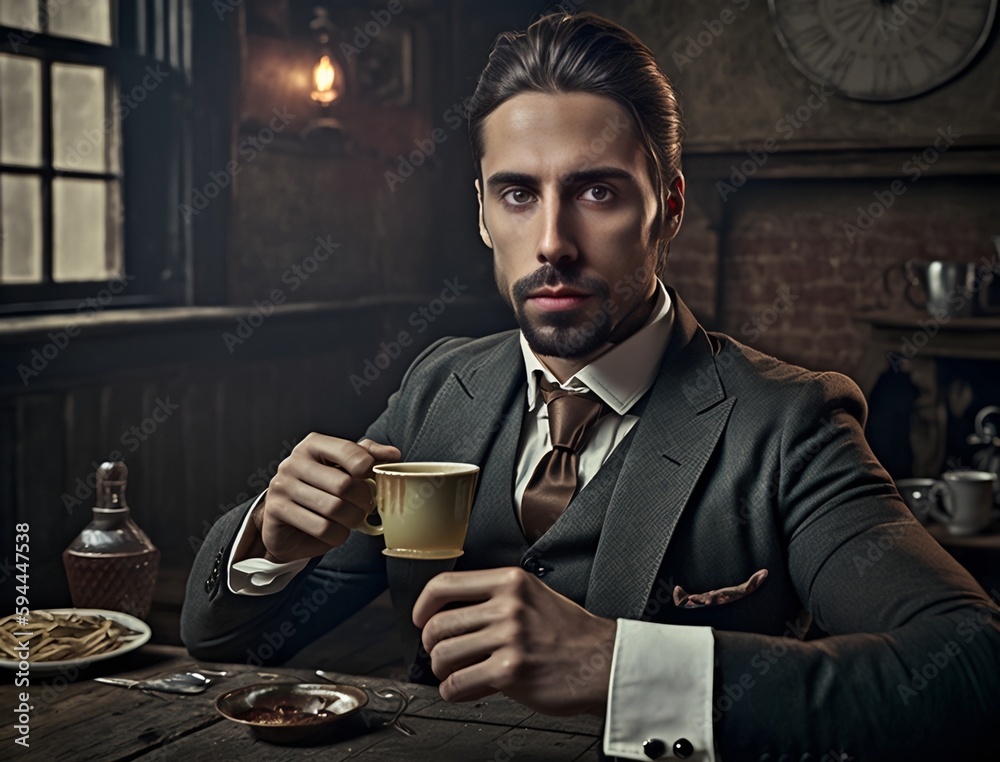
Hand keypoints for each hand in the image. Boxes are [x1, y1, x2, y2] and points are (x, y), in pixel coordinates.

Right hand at [247, 433, 400, 563]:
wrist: (287, 519)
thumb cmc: (322, 489)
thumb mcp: (343, 469)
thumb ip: (367, 457)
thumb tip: (394, 454)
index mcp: (313, 445)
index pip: (350, 451)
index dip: (369, 468)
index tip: (371, 480)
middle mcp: (294, 461)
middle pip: (344, 485)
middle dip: (363, 501)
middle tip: (366, 506)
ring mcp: (282, 486)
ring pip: (334, 509)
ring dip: (352, 520)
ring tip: (352, 519)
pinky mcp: (277, 511)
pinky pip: (321, 528)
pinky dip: (338, 535)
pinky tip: (336, 531)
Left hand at [412, 568, 616, 715]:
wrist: (603, 662)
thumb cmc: (569, 634)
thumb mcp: (534, 596)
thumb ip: (496, 598)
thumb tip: (451, 613)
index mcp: (510, 581)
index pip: (445, 584)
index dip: (423, 604)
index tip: (420, 618)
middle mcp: (508, 606)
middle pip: (438, 624)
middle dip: (431, 645)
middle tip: (440, 654)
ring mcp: (509, 638)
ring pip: (444, 655)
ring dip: (441, 670)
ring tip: (454, 674)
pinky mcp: (510, 671)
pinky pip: (458, 684)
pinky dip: (453, 691)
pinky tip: (463, 690)